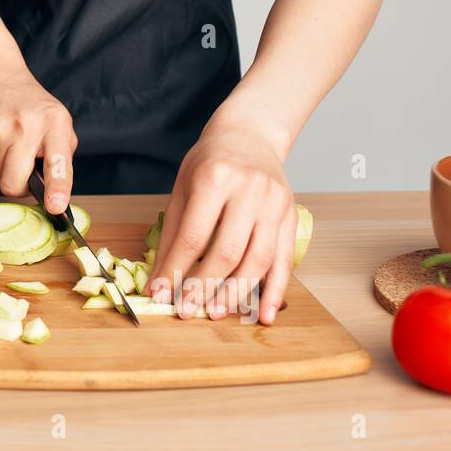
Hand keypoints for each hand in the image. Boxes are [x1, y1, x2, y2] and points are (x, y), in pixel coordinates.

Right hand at [0, 58, 76, 210]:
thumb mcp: (58, 121)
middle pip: (14, 183)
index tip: (56, 206)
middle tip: (22, 171)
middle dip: (17, 186)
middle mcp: (26, 125)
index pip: (58, 161)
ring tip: (6, 146)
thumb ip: (61, 155)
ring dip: (1, 170)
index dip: (57, 188)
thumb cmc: (30, 104)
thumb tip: (55, 193)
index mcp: (54, 124)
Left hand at [148, 119, 295, 324]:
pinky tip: (263, 314)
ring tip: (216, 313)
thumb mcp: (182, 188)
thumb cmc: (210, 162)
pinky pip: (284, 261)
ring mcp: (275, 204)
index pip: (194, 235)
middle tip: (188, 310)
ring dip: (236, 293)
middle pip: (227, 251)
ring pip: (258, 260)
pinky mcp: (291, 217)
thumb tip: (158, 281)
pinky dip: (274, 292)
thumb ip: (172, 234)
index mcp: (216, 178)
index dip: (176, 269)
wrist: (250, 135)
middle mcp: (250, 191)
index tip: (162, 295)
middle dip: (205, 287)